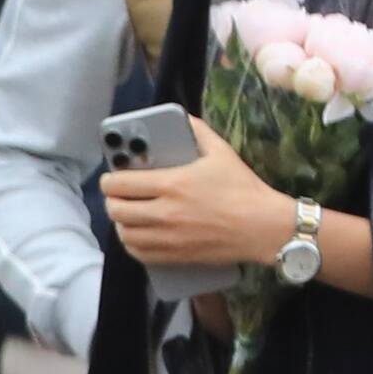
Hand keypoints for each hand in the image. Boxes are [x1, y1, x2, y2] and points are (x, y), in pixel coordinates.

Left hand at [98, 130, 301, 270]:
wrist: (263, 227)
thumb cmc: (243, 189)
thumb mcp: (221, 152)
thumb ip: (197, 131)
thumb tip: (182, 117)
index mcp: (173, 184)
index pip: (121, 184)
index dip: (109, 180)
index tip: (111, 177)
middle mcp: (166, 213)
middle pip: (117, 210)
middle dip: (112, 200)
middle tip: (117, 196)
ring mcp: (169, 237)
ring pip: (125, 234)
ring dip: (120, 223)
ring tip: (126, 214)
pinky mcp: (176, 256)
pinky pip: (139, 253)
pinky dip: (132, 244)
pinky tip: (137, 235)